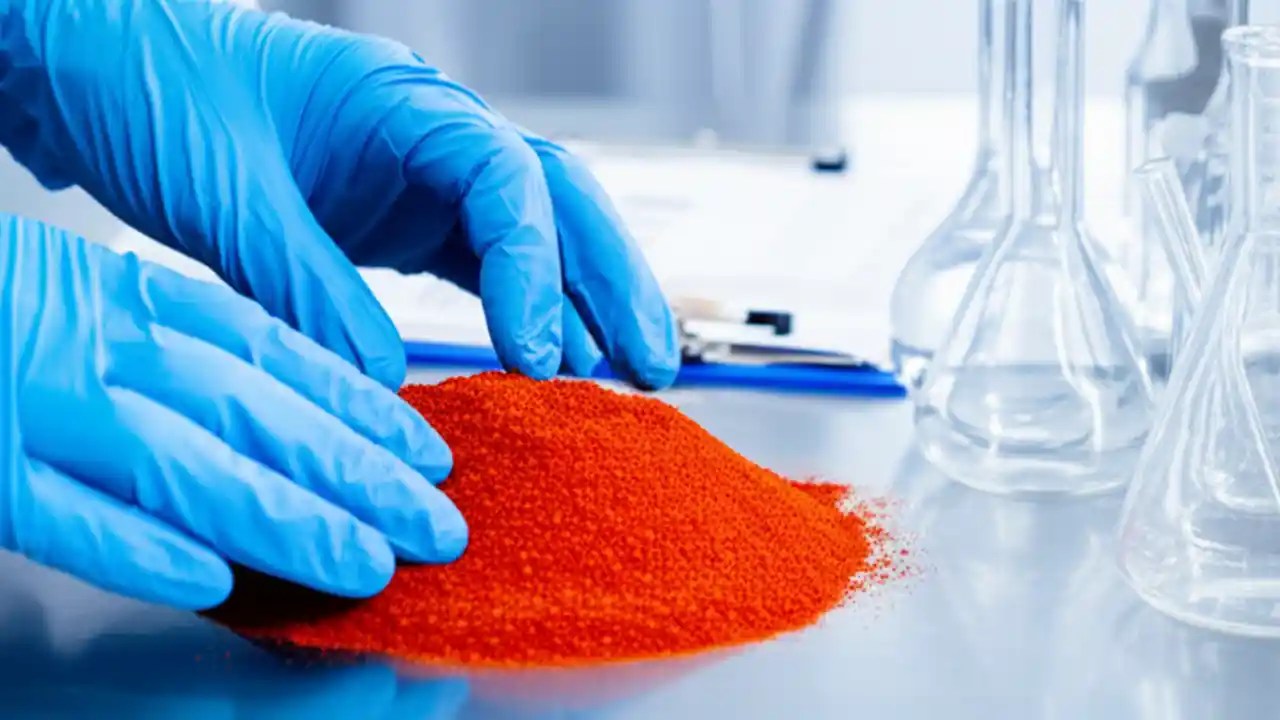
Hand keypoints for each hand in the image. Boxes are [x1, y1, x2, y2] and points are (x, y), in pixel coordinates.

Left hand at [0, 0, 680, 389]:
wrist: (99, 68)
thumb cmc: (155, 91)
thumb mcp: (225, 195)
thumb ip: (305, 287)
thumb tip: (381, 384)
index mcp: (401, 103)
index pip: (505, 179)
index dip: (535, 267)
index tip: (538, 352)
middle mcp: (431, 137)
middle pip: (558, 200)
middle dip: (612, 281)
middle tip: (653, 365)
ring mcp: (422, 179)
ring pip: (537, 235)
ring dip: (587, 301)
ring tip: (632, 375)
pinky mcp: (403, 220)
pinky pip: (487, 264)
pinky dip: (525, 310)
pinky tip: (549, 361)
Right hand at [0, 214, 466, 609]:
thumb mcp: (83, 280)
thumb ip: (172, 324)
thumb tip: (286, 380)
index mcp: (124, 294)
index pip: (270, 353)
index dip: (356, 408)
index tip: (426, 451)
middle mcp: (93, 343)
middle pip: (249, 412)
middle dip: (353, 476)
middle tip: (435, 526)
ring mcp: (30, 402)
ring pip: (178, 466)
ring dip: (281, 519)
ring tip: (366, 561)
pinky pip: (58, 514)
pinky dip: (137, 548)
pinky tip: (212, 582)